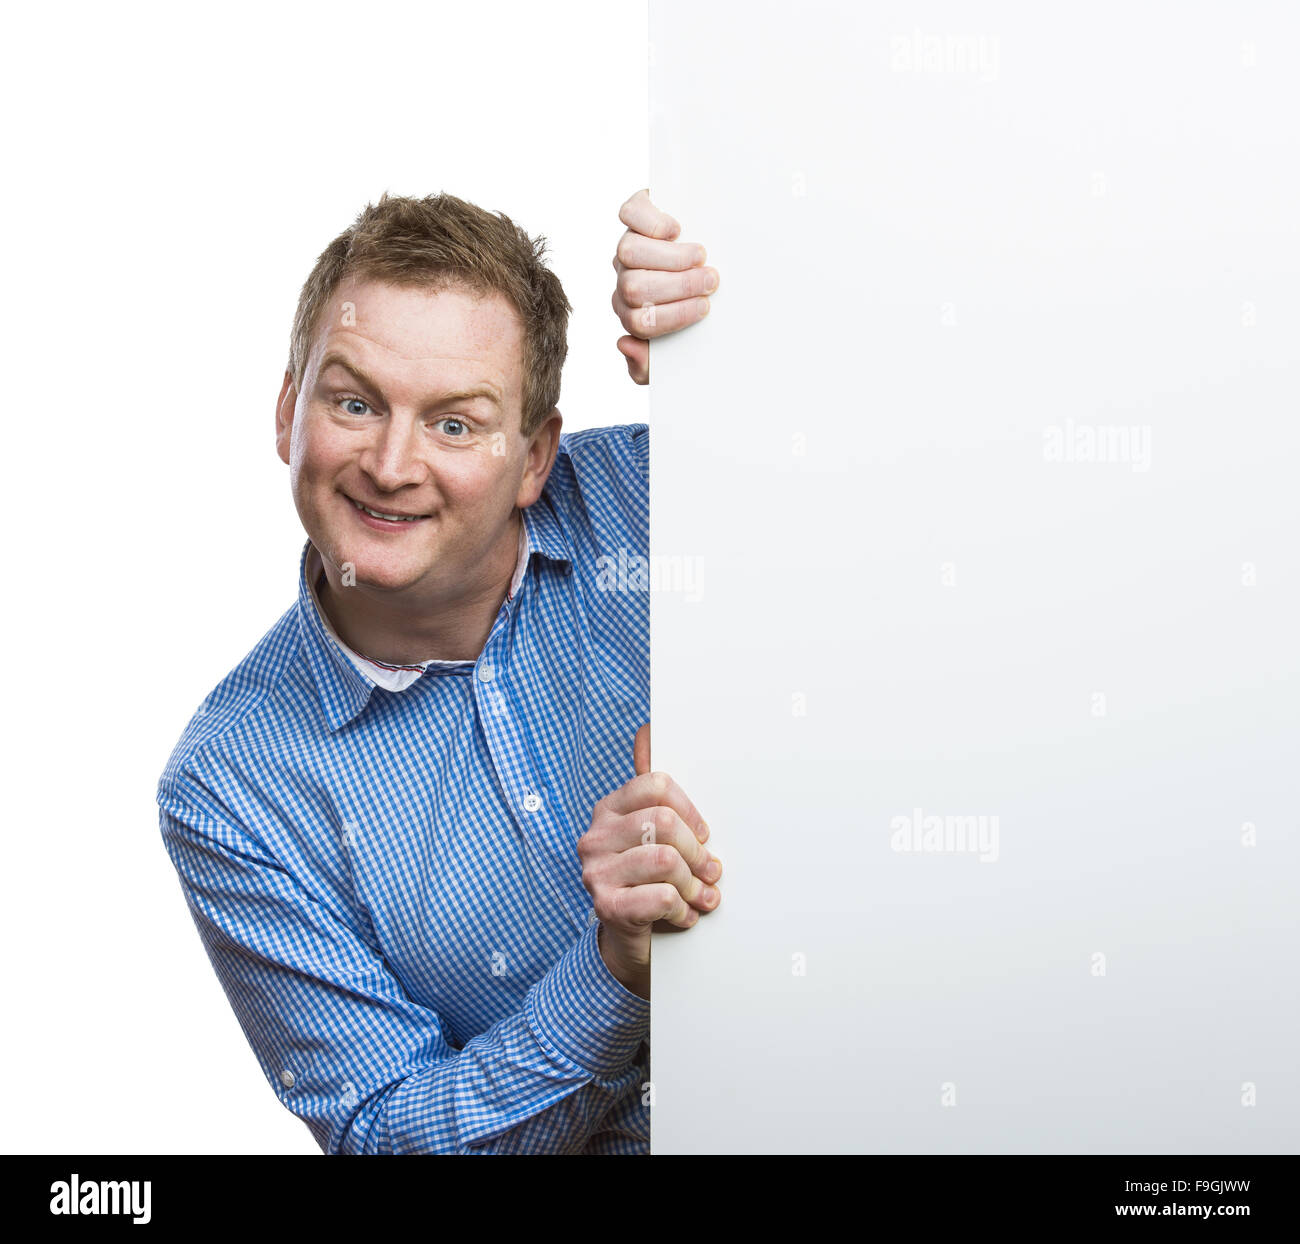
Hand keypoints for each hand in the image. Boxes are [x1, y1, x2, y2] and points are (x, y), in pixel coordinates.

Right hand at [579, 723, 722, 998]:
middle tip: (711, 873)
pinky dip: (682, 908)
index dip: (691, 810)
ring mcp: (595, 871)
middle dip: (698, 852)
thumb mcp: (655, 835)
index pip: (657, 786)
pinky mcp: (605, 906)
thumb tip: (647, 728)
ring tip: (700, 897)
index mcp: (609, 809)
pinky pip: (661, 896)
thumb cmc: (650, 883)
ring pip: (666, 860)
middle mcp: (595, 836)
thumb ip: (655, 791)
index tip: (704, 834)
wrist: (632, 945)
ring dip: (694, 885)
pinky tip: (683, 916)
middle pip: (664, 822)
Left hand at [612, 189, 720, 383]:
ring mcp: (628, 247)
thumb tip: (625, 344)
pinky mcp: (636, 213)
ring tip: (700, 256)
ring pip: (630, 252)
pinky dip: (653, 221)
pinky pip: (631, 214)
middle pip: (635, 287)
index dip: (673, 316)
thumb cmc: (691, 306)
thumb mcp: (675, 346)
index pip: (639, 322)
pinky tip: (675, 230)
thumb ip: (647, 364)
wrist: (702, 254)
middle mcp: (626, 280)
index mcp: (633, 312)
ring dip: (670, 256)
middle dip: (678, 286)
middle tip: (710, 281)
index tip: (704, 309)